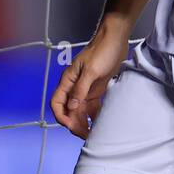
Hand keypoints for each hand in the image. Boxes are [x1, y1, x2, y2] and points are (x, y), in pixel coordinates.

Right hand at [50, 17, 131, 138]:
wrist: (115, 38)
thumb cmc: (102, 50)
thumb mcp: (91, 71)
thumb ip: (80, 90)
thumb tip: (71, 108)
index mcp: (68, 80)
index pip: (57, 103)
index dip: (61, 117)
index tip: (71, 127)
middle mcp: (74, 86)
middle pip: (69, 110)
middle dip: (75, 124)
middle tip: (87, 135)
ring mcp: (85, 88)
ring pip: (80, 111)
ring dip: (84, 122)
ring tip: (94, 134)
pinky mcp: (96, 89)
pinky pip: (92, 107)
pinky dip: (94, 116)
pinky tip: (100, 123)